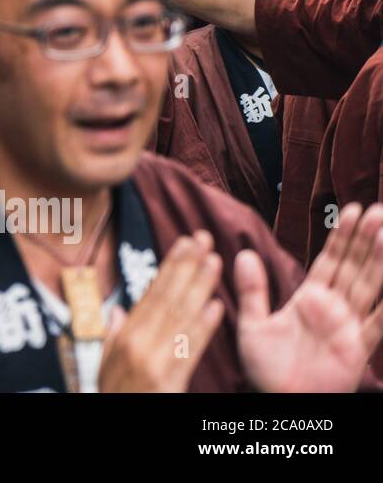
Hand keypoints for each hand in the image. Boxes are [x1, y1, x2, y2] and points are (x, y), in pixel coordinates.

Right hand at [98, 231, 223, 391]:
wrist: (117, 424)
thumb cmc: (113, 396)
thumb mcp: (105, 364)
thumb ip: (113, 336)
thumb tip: (118, 311)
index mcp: (124, 336)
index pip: (152, 293)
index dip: (170, 266)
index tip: (186, 243)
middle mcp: (137, 344)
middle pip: (167, 298)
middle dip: (187, 266)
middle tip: (204, 238)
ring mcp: (153, 363)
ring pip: (180, 318)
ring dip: (199, 287)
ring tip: (215, 261)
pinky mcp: (167, 382)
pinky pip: (189, 351)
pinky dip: (204, 328)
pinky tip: (217, 307)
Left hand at [237, 202, 382, 391]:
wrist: (278, 402)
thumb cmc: (266, 370)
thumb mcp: (252, 325)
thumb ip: (252, 290)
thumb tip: (243, 253)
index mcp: (309, 300)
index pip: (329, 261)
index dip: (341, 237)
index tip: (351, 210)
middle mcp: (332, 309)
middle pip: (353, 266)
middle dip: (364, 239)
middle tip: (377, 210)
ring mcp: (347, 326)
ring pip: (367, 286)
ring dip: (378, 260)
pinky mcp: (357, 348)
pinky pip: (378, 323)